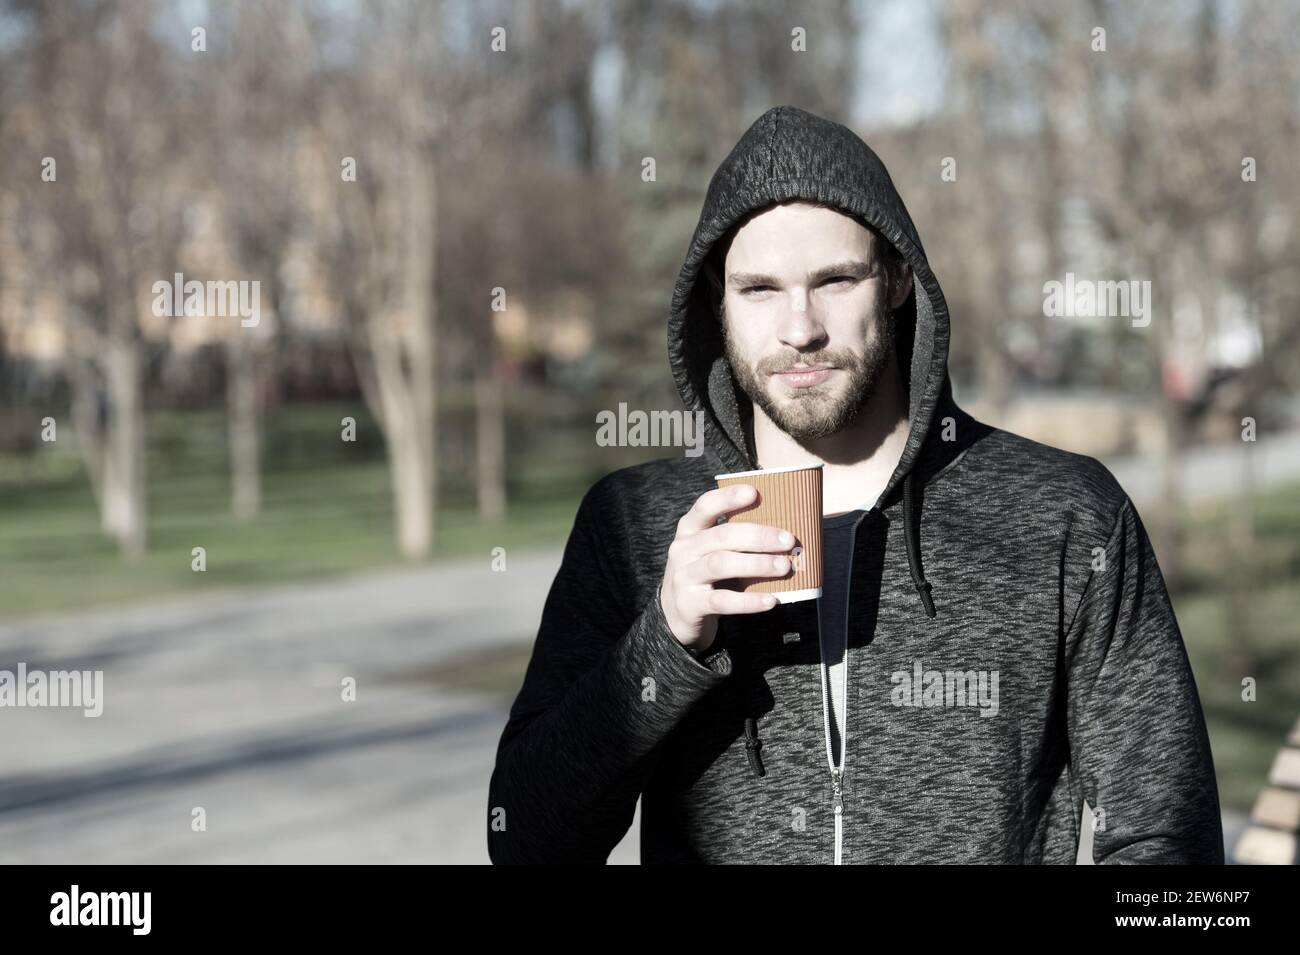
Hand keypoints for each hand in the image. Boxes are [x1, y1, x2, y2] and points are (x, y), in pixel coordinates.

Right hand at [659, 483, 794, 653]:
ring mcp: (683, 577)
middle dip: (758, 536)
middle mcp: (682, 549)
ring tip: (784, 566)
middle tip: (788, 540)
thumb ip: (736, 539)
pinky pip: (722, 601)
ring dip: (756, 564)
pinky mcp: (688, 605)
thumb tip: (783, 533)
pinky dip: (748, 601)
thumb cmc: (706, 574)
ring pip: (721, 564)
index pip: (705, 506)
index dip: (728, 497)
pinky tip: (771, 601)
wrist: (676, 614)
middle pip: (721, 536)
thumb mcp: (711, 550)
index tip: (754, 492)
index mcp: (689, 529)